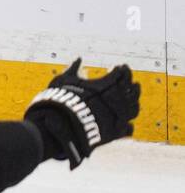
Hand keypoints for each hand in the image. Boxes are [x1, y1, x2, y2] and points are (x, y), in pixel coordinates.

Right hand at [24, 59, 139, 167]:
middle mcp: (116, 101)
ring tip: (129, 100)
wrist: (58, 126)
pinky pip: (128, 128)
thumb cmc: (60, 100)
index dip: (121, 70)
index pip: (120, 74)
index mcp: (106, 86)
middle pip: (132, 90)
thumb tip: (78, 59)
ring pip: (134, 108)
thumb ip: (73, 69)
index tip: (118, 67)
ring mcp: (117, 117)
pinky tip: (124, 122)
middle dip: (131, 84)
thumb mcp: (64, 80)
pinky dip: (127, 124)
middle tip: (129, 82)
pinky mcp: (115, 133)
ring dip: (133, 102)